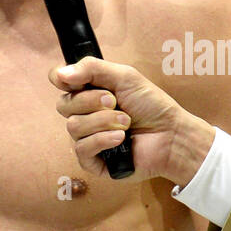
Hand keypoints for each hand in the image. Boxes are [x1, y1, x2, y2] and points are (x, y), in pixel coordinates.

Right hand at [49, 56, 213, 185]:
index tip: (77, 80)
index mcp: (89, 91)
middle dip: (90, 101)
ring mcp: (87, 138)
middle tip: (115, 102)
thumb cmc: (152, 105)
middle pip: (63, 104)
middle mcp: (85, 114)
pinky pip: (81, 149)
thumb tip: (60, 74)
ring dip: (103, 121)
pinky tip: (121, 139)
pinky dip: (102, 140)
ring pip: (73, 126)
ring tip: (126, 122)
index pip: (59, 81)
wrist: (172, 135)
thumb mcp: (125, 77)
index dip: (62, 79)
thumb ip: (92, 69)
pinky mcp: (93, 161)